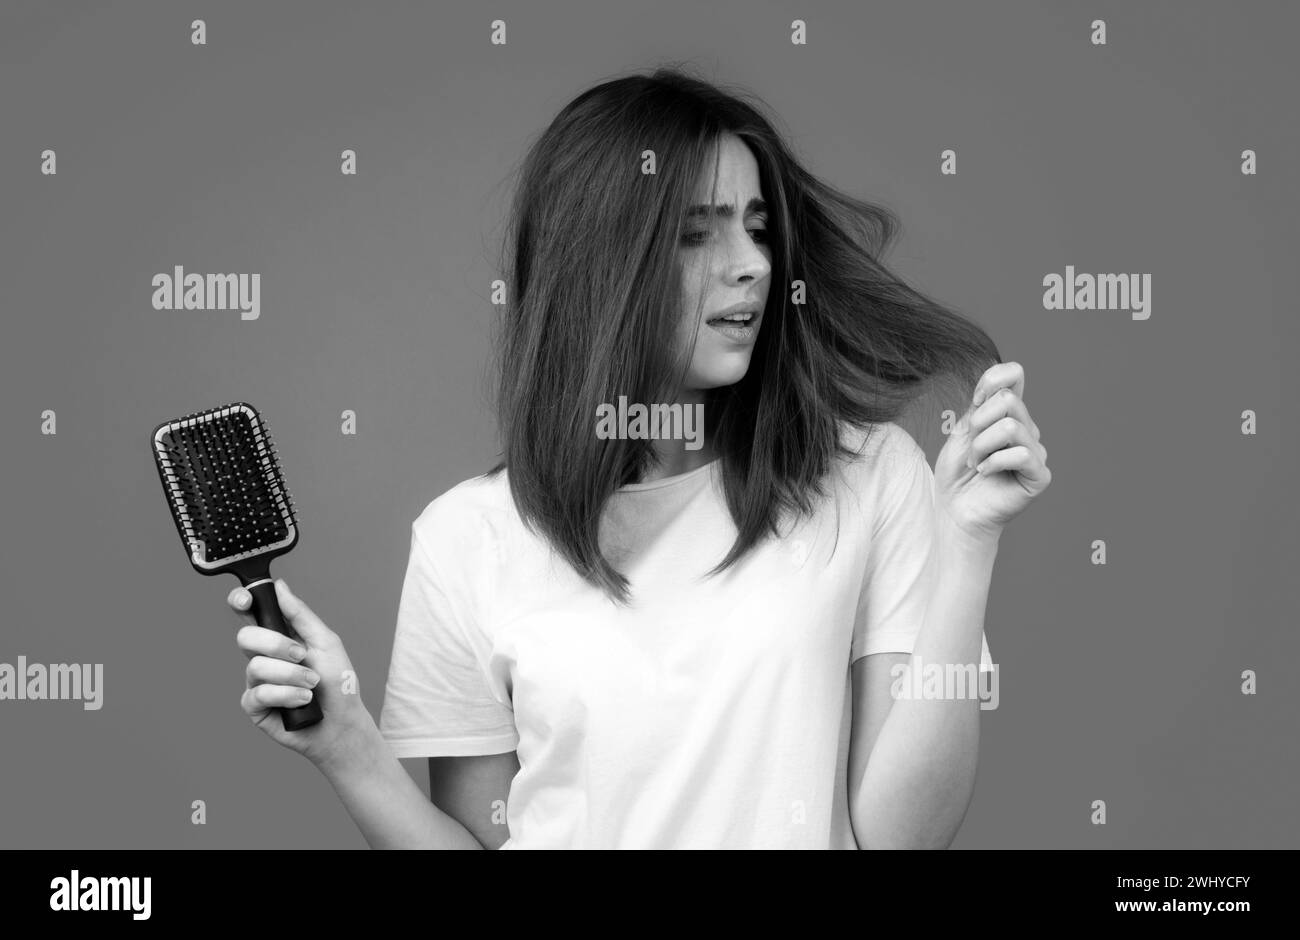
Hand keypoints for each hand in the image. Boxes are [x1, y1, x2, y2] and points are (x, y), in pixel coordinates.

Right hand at [228, 579, 375, 772]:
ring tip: (311, 685)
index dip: (241, 602)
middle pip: (246, 637)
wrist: (342, 723)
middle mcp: (264, 657)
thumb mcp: (326, 642)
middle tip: (302, 655)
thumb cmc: (338, 683)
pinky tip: (303, 701)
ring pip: (255, 666)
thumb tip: (280, 586)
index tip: (245, 599)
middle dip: (276, 644)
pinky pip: (258, 693)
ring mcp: (256, 682)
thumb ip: (301, 615)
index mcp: (279, 637)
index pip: (251, 614)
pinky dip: (287, 695)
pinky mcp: (254, 706)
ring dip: (291, 675)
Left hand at [934, 361, 1051, 542]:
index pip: (1013, 374)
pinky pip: (1020, 454)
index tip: (973, 406)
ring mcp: (1036, 452)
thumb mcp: (962, 432)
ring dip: (981, 447)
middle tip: (970, 448)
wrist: (956, 511)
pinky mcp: (1039, 475)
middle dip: (978, 424)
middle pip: (1007, 400)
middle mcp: (1027, 429)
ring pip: (1009, 427)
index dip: (990, 382)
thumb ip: (980, 406)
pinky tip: (985, 473)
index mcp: (1008, 414)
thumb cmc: (957, 473)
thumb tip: (997, 379)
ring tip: (975, 464)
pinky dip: (993, 463)